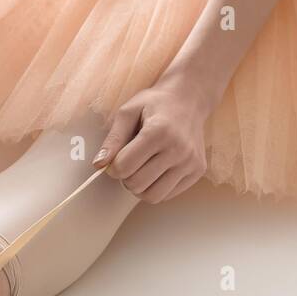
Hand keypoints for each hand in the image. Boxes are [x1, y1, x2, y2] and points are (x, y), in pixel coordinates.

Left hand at [92, 84, 210, 202]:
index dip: (113, 167)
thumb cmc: (155, 104)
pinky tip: (157, 170)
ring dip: (140, 187)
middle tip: (129, 163)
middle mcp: (178, 149)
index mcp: (158, 132)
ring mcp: (191, 162)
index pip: (123, 167)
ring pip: (153, 196)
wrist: (189, 99)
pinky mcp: (198, 171)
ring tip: (142, 169)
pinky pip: (167, 195)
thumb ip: (112, 139)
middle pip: (137, 184)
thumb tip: (98, 164)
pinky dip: (156, 188)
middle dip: (125, 178)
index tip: (116, 158)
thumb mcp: (128, 113)